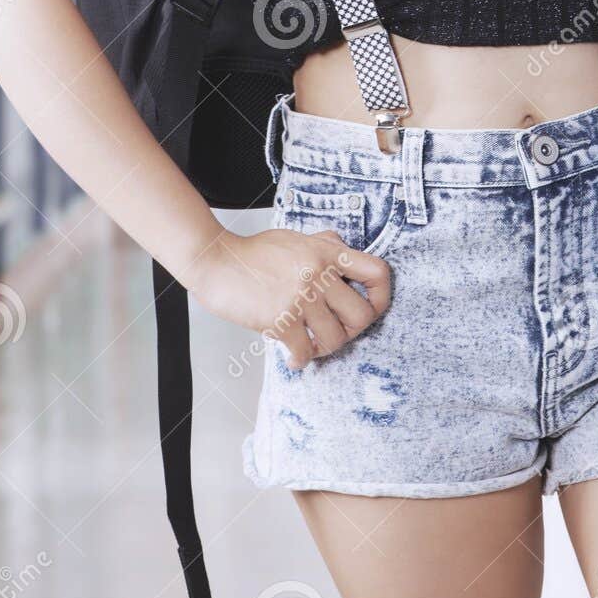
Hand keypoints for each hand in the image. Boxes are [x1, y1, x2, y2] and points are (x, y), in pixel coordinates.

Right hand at [188, 226, 391, 369]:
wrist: (216, 261)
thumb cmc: (254, 252)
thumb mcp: (296, 237)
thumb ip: (325, 243)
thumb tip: (347, 248)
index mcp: (327, 252)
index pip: (377, 273)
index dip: (382, 296)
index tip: (371, 307)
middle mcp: (319, 273)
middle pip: (362, 315)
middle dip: (353, 330)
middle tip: (337, 331)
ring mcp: (300, 297)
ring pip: (336, 338)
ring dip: (325, 348)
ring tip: (312, 344)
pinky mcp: (280, 319)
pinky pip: (304, 352)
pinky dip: (300, 360)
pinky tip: (293, 358)